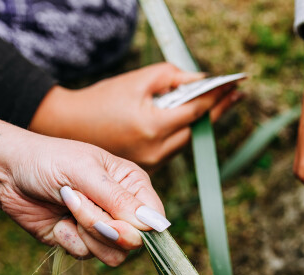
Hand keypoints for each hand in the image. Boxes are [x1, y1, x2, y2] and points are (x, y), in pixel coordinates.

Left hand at [0, 104, 168, 265]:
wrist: (8, 173)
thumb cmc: (48, 160)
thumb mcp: (85, 172)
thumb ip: (119, 199)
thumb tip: (154, 224)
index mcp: (132, 185)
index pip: (154, 218)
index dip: (140, 226)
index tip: (116, 219)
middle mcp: (122, 209)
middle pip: (134, 241)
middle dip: (104, 227)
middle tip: (77, 206)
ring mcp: (102, 228)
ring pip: (113, 254)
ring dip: (86, 234)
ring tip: (67, 207)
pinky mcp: (80, 242)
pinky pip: (87, 256)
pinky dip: (69, 239)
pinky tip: (57, 220)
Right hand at [30, 63, 240, 169]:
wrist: (68, 126)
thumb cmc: (100, 100)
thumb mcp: (136, 81)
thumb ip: (172, 79)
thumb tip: (201, 81)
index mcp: (153, 126)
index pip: (196, 111)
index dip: (218, 97)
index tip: (234, 86)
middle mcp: (155, 150)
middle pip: (195, 129)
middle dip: (213, 110)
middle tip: (232, 94)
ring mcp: (151, 162)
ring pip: (185, 141)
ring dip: (196, 122)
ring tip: (213, 103)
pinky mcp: (147, 167)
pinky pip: (172, 148)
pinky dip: (180, 132)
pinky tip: (185, 118)